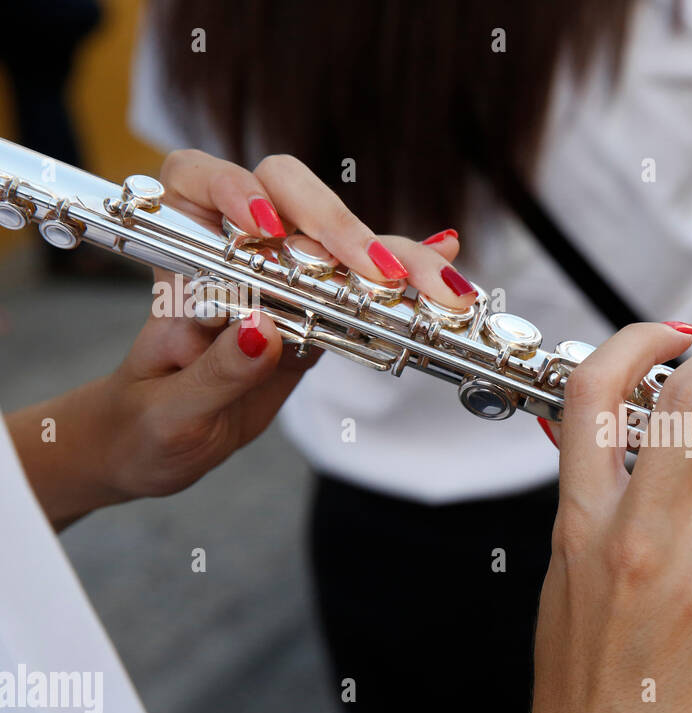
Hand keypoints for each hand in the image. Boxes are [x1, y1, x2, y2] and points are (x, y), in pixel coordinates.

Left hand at [7, 149, 471, 528]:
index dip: (230, 188)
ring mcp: (283, 283)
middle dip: (338, 226)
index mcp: (183, 268)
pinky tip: (448, 272)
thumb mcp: (170, 412)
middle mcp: (236, 260)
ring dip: (394, 259)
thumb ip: (216, 370)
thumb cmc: (142, 424)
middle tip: (378, 275)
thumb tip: (265, 327)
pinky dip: (409, 280)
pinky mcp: (318, 315)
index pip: (197, 185)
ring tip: (444, 292)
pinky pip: (365, 290)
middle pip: (288, 196)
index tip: (264, 227)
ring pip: (340, 244)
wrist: (149, 447)